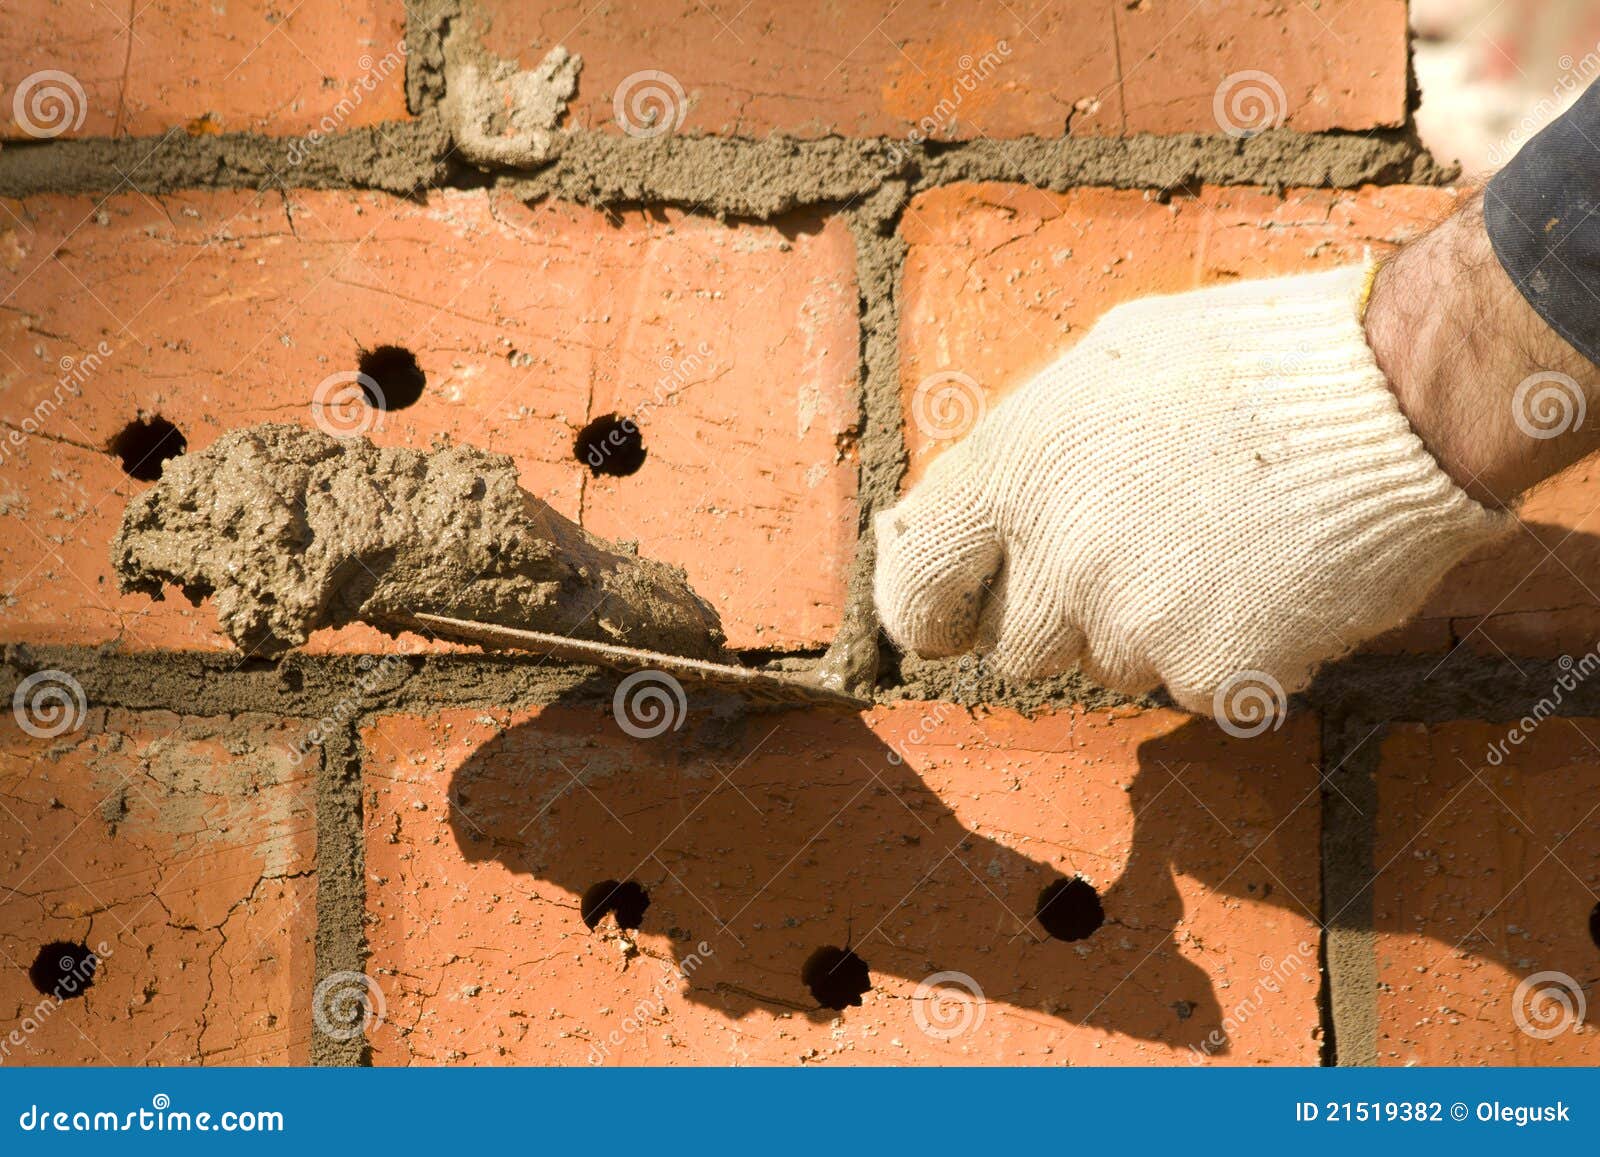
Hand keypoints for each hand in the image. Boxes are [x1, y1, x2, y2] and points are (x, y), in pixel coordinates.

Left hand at [874, 263, 1510, 716]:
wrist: (1396, 395)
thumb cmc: (1250, 360)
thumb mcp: (1103, 370)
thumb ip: (1027, 454)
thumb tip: (981, 517)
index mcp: (1013, 471)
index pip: (916, 584)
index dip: (930, 612)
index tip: (948, 622)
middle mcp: (1056, 557)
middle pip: (1017, 646)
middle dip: (1062, 616)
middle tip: (1136, 557)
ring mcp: (1132, 623)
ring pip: (1111, 666)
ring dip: (1151, 628)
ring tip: (1222, 545)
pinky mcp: (1210, 671)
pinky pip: (1193, 686)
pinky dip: (1229, 652)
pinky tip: (1272, 581)